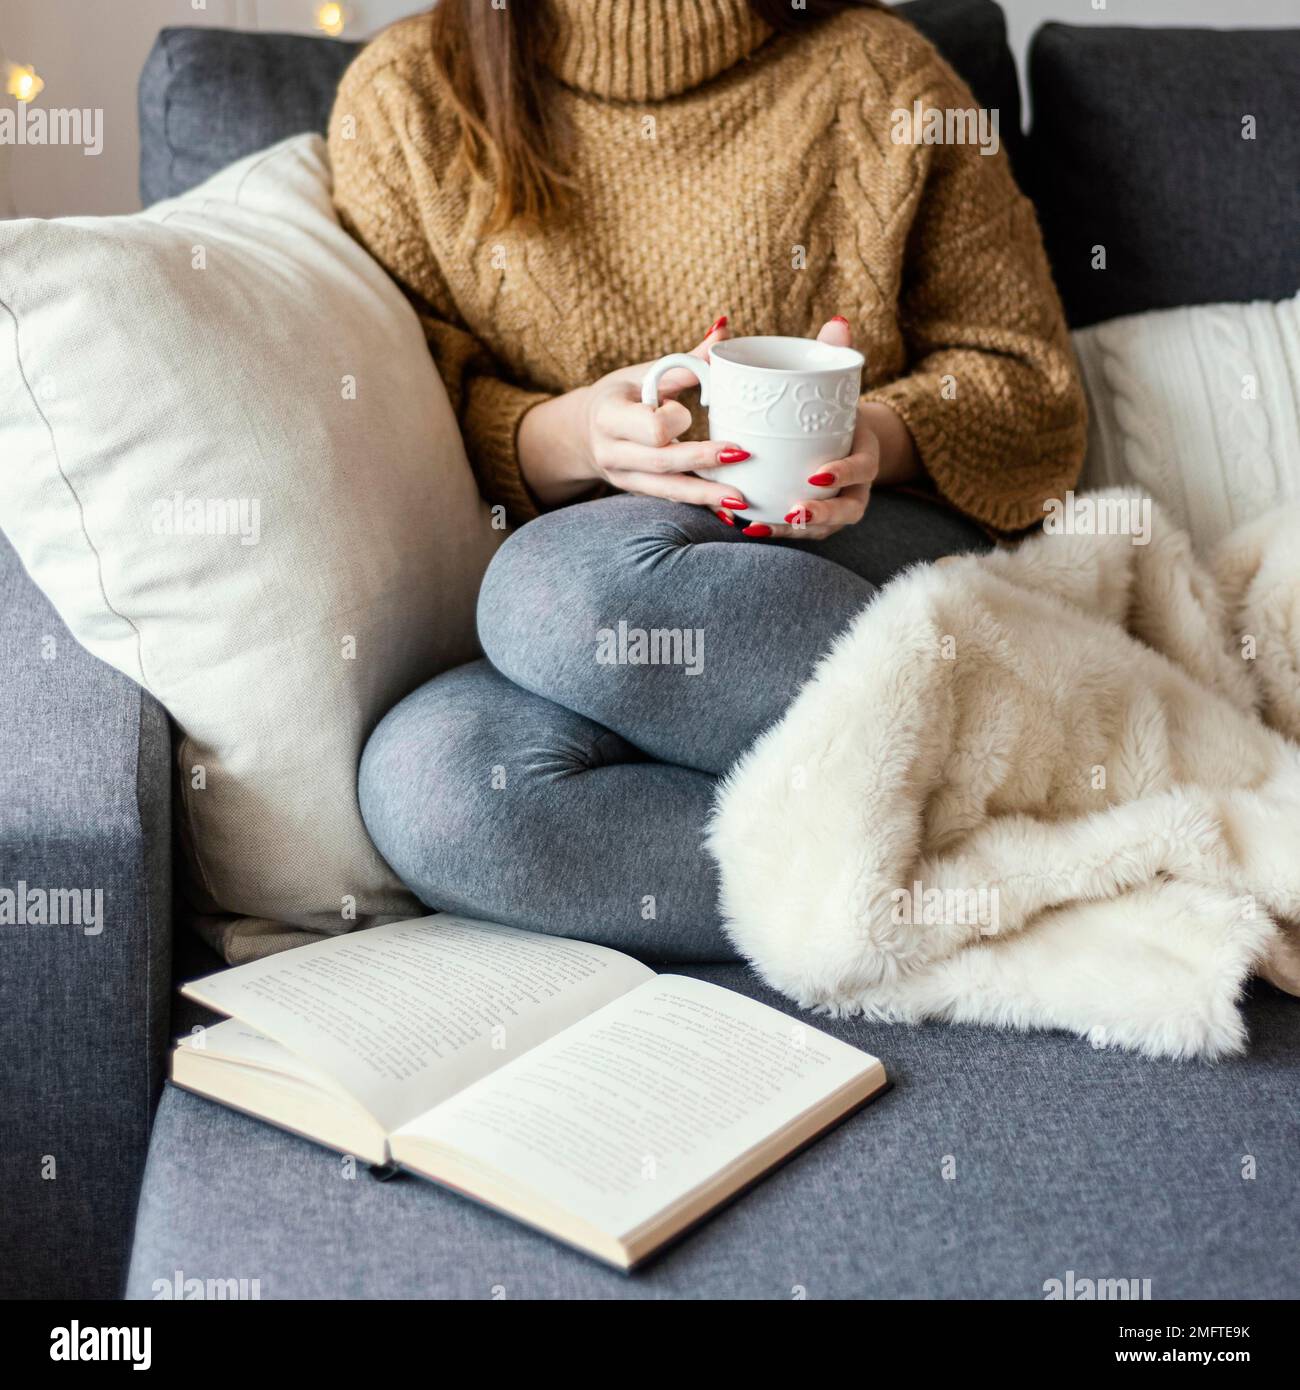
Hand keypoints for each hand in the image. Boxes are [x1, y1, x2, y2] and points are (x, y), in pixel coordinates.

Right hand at [573, 316, 759, 509]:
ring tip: (742, 499)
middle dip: (703, 459)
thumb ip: (686, 361)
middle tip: (742, 454)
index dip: (674, 419)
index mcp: (609, 416)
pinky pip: (672, 500)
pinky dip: (701, 506)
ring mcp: (624, 478)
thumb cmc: (620, 397)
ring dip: (707, 495)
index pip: (649, 425)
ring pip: (669, 490)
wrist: (583, 433)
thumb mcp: (643, 374)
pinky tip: (729, 512)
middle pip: (662, 461)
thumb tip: (724, 330)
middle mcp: (612, 452)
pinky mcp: (639, 493)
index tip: (688, 411)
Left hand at [722, 316, 919, 540]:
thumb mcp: (836, 380)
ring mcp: (836, 508)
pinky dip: (774, 531)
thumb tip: (836, 322)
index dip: (845, 473)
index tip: (818, 474)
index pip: (863, 468)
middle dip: (823, 516)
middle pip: (849, 510)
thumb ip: (835, 355)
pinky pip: (798, 533)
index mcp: (865, 453)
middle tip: (795, 511)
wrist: (839, 435)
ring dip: (792, 531)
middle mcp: (856, 488)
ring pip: (822, 529)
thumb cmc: (833, 406)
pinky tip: (748, 527)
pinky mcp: (814, 519)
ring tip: (762, 526)